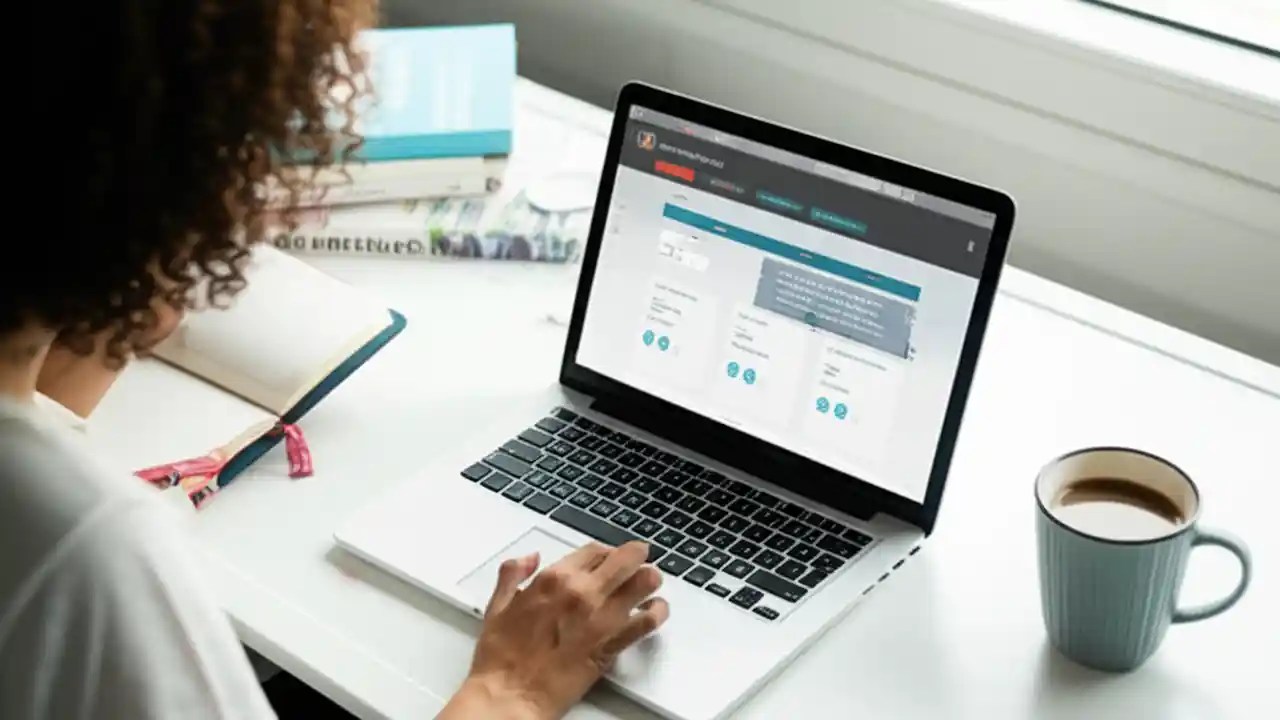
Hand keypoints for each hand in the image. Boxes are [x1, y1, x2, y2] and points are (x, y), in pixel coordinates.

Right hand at [441, 541, 669, 719]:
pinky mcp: (613, 644)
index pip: (595, 549)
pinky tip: (656, 611)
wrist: (511, 695)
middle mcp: (582, 592)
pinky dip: (658, 612)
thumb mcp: (497, 606)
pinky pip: (648, 621)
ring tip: (648, 586)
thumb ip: (513, 574)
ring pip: (645, 581)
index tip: (608, 560)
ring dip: (649, 581)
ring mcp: (601, 617)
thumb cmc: (503, 658)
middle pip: (627, 557)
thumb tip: (530, 558)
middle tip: (637, 563)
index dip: (607, 552)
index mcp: (554, 578)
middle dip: (636, 557)